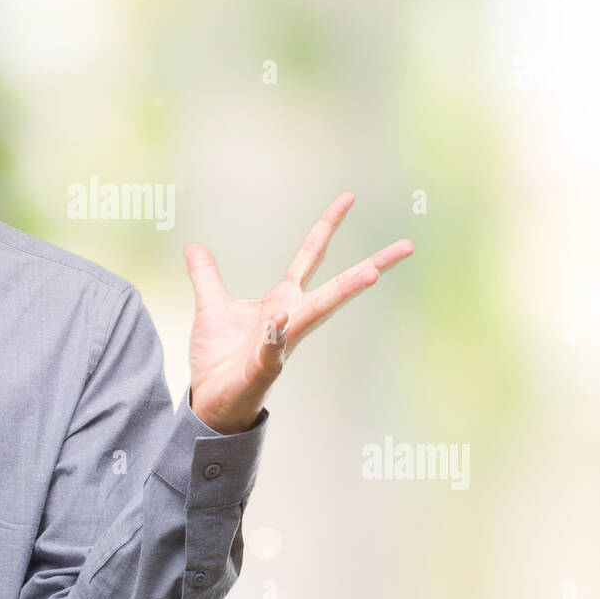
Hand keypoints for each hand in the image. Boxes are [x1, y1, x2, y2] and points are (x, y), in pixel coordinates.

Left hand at [183, 193, 411, 433]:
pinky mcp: (263, 367)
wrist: (210, 400)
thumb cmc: (219, 358)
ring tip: (370, 273)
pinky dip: (276, 333)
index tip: (348, 198)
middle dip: (371, 264)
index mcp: (282, 300)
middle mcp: (290, 318)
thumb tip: (193, 246)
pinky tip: (281, 317)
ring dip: (343, 293)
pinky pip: (273, 347)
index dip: (327, 226)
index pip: (310, 256)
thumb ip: (206, 276)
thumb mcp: (210, 306)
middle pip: (336, 285)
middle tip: (406, 246)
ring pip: (316, 313)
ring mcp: (281, 342)